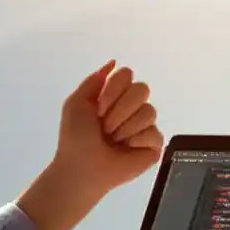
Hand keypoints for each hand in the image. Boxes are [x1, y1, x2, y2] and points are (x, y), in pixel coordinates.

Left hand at [54, 59, 163, 196]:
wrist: (83, 167)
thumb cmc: (76, 138)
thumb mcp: (76, 103)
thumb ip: (94, 80)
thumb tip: (114, 62)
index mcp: (114, 96)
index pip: (127, 75)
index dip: (113, 90)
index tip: (98, 109)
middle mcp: (132, 107)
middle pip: (142, 88)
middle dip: (120, 109)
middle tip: (105, 127)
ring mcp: (145, 125)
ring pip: (149, 111)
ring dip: (125, 127)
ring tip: (114, 140)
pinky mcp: (154, 144)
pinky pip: (154, 132)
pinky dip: (136, 140)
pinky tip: (127, 149)